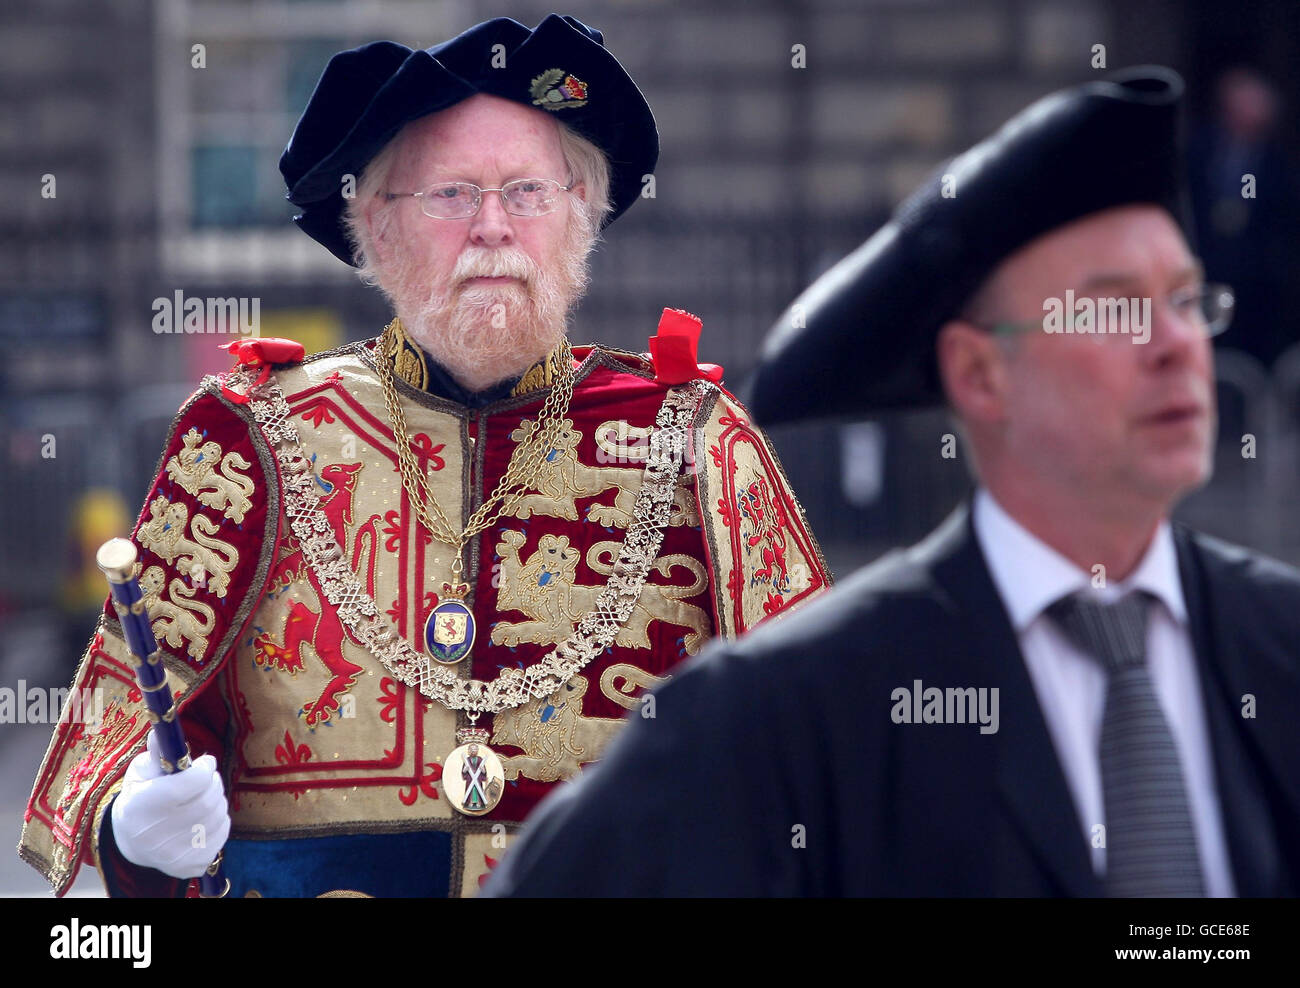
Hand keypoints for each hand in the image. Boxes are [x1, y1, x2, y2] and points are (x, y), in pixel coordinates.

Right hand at [110, 732, 230, 878]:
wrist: (133, 841)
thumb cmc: (142, 796)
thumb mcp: (143, 770)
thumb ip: (159, 750)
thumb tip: (163, 729)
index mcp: (139, 805)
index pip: (190, 783)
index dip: (204, 767)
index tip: (204, 761)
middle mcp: (153, 835)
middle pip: (208, 799)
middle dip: (213, 781)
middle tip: (206, 777)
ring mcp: (172, 855)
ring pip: (219, 815)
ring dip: (217, 800)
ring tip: (203, 796)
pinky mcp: (188, 866)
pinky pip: (223, 833)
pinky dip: (219, 820)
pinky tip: (204, 817)